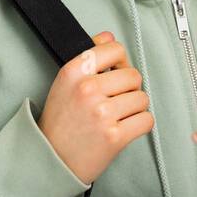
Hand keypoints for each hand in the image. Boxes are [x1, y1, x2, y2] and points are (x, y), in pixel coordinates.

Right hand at [37, 31, 152, 184]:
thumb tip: (109, 37)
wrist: (50, 159)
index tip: (116, 72)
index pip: (115, 49)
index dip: (121, 61)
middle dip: (129, 89)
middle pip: (133, 75)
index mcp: (74, 71)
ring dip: (134, 108)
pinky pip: (146, 120)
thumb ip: (88, 59)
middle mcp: (88, 89)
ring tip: (116, 117)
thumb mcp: (64, 83)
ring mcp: (102, 113)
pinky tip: (124, 128)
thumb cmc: (60, 122)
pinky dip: (139, 125)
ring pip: (142, 99)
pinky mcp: (115, 136)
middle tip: (115, 101)